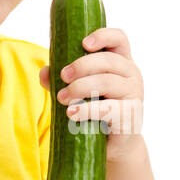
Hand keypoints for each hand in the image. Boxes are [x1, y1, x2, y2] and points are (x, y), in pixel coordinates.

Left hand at [39, 26, 143, 161]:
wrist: (114, 144)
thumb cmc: (97, 111)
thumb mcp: (80, 90)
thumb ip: (62, 79)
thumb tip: (45, 72)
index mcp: (121, 62)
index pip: (119, 39)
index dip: (103, 36)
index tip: (83, 43)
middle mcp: (132, 75)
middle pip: (109, 60)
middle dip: (82, 65)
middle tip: (62, 76)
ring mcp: (134, 95)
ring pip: (108, 82)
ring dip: (80, 87)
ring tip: (62, 98)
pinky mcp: (131, 116)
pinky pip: (109, 109)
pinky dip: (87, 110)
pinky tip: (71, 113)